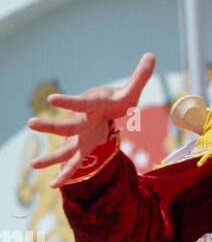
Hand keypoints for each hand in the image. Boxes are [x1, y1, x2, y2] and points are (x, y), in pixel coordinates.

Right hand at [28, 53, 155, 186]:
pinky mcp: (83, 149)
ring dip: (50, 158)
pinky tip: (53, 186)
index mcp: (92, 106)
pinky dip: (64, 175)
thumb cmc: (117, 100)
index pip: (80, 103)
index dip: (68, 101)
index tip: (51, 99)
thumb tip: (151, 55)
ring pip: (64, 149)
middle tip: (30, 123)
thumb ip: (140, 75)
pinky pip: (72, 164)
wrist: (105, 109)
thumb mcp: (131, 90)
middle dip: (49, 126)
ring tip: (33, 165)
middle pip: (66, 127)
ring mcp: (80, 137)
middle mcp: (82, 121)